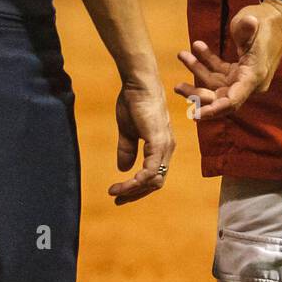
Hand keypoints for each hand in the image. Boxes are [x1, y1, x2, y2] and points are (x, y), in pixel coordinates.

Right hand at [109, 73, 175, 205]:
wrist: (138, 83)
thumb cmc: (133, 102)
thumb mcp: (127, 131)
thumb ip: (127, 149)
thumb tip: (123, 169)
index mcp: (161, 147)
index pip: (154, 176)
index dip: (137, 188)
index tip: (118, 193)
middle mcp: (166, 149)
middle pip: (155, 183)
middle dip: (135, 194)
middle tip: (116, 198)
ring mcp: (164, 146)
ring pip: (154, 180)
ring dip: (133, 189)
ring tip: (115, 191)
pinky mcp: (159, 142)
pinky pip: (151, 170)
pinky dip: (139, 180)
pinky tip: (126, 182)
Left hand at [175, 1, 281, 120]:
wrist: (278, 16)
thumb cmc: (267, 20)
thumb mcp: (256, 22)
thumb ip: (247, 28)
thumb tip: (250, 21)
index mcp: (254, 76)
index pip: (233, 101)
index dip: (214, 109)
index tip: (196, 114)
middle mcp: (249, 81)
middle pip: (221, 97)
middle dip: (198, 94)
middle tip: (177, 86)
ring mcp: (243, 76)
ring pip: (216, 84)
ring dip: (198, 71)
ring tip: (182, 55)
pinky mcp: (239, 69)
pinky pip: (219, 71)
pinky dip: (207, 61)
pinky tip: (196, 47)